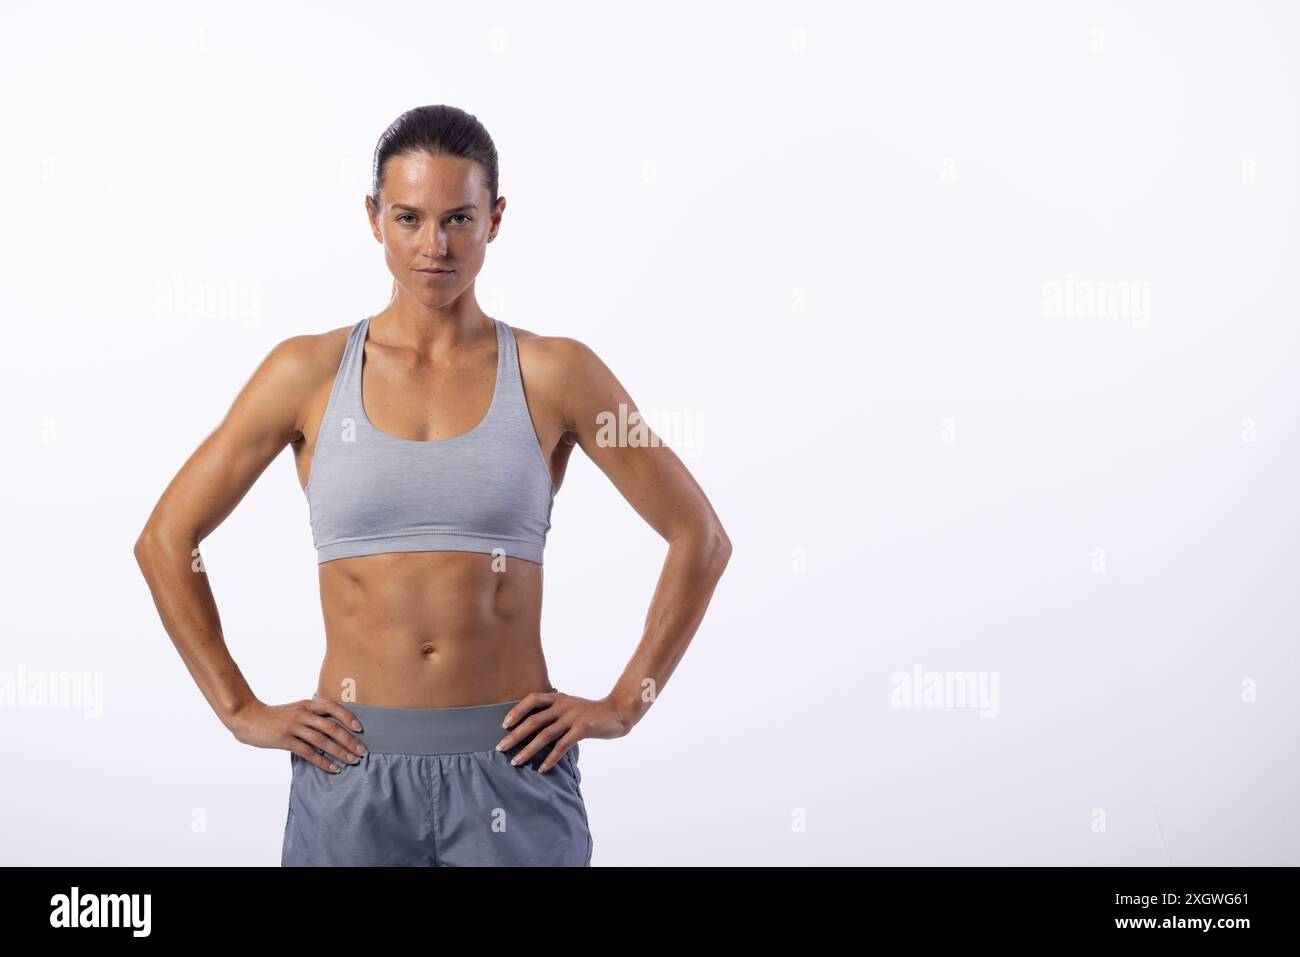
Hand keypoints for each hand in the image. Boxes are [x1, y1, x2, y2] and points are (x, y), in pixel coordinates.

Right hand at [227, 697, 368, 773]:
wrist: (248, 717)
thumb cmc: (274, 716)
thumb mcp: (295, 709)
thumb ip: (312, 714)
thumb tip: (334, 726)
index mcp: (308, 704)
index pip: (333, 708)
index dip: (348, 718)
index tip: (360, 729)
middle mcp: (303, 714)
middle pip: (332, 727)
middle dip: (350, 741)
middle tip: (362, 752)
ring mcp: (294, 727)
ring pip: (323, 741)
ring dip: (340, 753)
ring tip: (352, 761)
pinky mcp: (285, 740)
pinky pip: (308, 753)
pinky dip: (323, 762)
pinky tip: (333, 768)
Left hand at [495, 690, 627, 773]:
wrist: (618, 712)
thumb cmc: (591, 713)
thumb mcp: (571, 707)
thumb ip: (554, 713)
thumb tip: (532, 729)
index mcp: (558, 697)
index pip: (532, 699)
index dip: (516, 711)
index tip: (504, 725)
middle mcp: (563, 705)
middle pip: (533, 720)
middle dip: (515, 735)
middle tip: (501, 748)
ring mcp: (572, 716)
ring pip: (544, 735)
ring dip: (528, 750)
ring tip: (516, 761)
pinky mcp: (582, 728)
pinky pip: (562, 745)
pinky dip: (550, 758)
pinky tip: (542, 768)